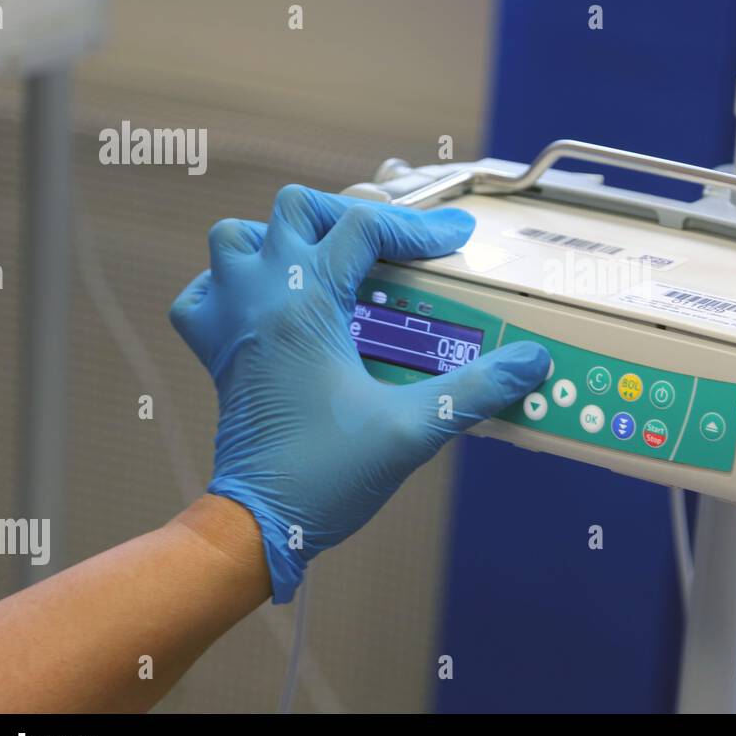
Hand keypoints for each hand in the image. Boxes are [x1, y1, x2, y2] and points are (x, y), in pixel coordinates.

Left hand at [169, 185, 549, 601]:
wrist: (256, 525)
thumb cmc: (324, 476)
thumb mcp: (412, 430)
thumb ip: (475, 390)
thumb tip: (532, 361)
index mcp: (303, 305)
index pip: (365, 229)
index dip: (419, 227)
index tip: (458, 239)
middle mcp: (258, 299)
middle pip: (293, 209)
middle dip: (347, 215)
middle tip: (388, 246)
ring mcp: (229, 322)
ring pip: (234, 238)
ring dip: (281, 238)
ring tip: (325, 264)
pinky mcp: (215, 353)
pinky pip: (204, 293)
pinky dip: (231, 285)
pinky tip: (268, 306)